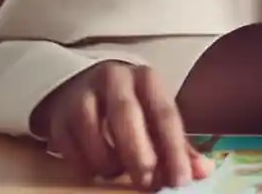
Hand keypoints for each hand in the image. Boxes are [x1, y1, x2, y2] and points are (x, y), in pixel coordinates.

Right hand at [30, 62, 212, 190]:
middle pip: (126, 116)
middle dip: (139, 154)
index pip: (164, 114)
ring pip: (93, 131)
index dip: (174, 150)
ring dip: (109, 162)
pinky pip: (70, 148)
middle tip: (147, 183)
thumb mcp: (156, 118)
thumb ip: (178, 146)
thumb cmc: (131, 108)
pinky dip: (85, 165)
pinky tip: (96, 169)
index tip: (181, 180)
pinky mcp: (58, 117)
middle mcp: (114, 79)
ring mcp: (82, 95)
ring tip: (118, 172)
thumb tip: (203, 171)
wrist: (82, 90)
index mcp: (147, 79)